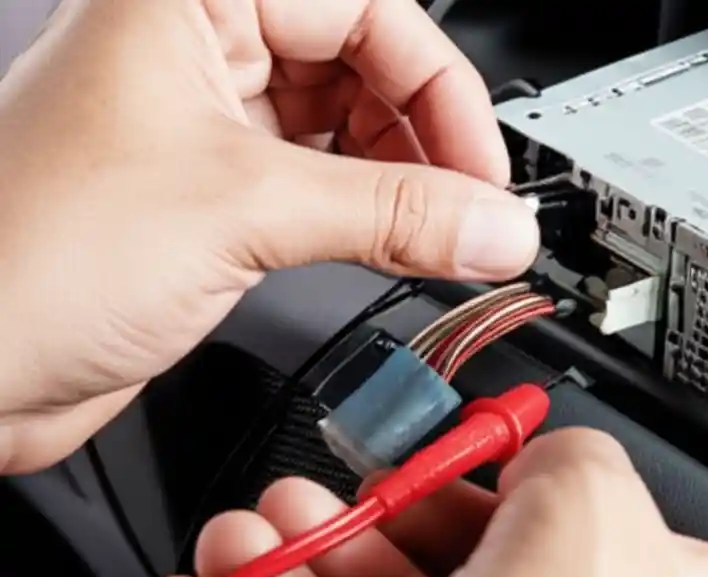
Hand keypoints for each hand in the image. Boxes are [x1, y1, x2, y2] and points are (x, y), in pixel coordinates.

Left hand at [0, 0, 537, 472]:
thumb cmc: (21, 258)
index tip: (480, 166)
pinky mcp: (216, 196)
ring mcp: (208, 123)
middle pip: (364, 63)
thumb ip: (394, 215)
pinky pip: (324, 187)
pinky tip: (400, 248)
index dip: (436, 85)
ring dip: (405, 183)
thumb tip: (496, 223)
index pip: (364, 8)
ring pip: (349, 128)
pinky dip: (371, 217)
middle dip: (426, 137)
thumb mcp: (242, 211)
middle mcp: (199, 46)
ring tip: (445, 235)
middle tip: (472, 206)